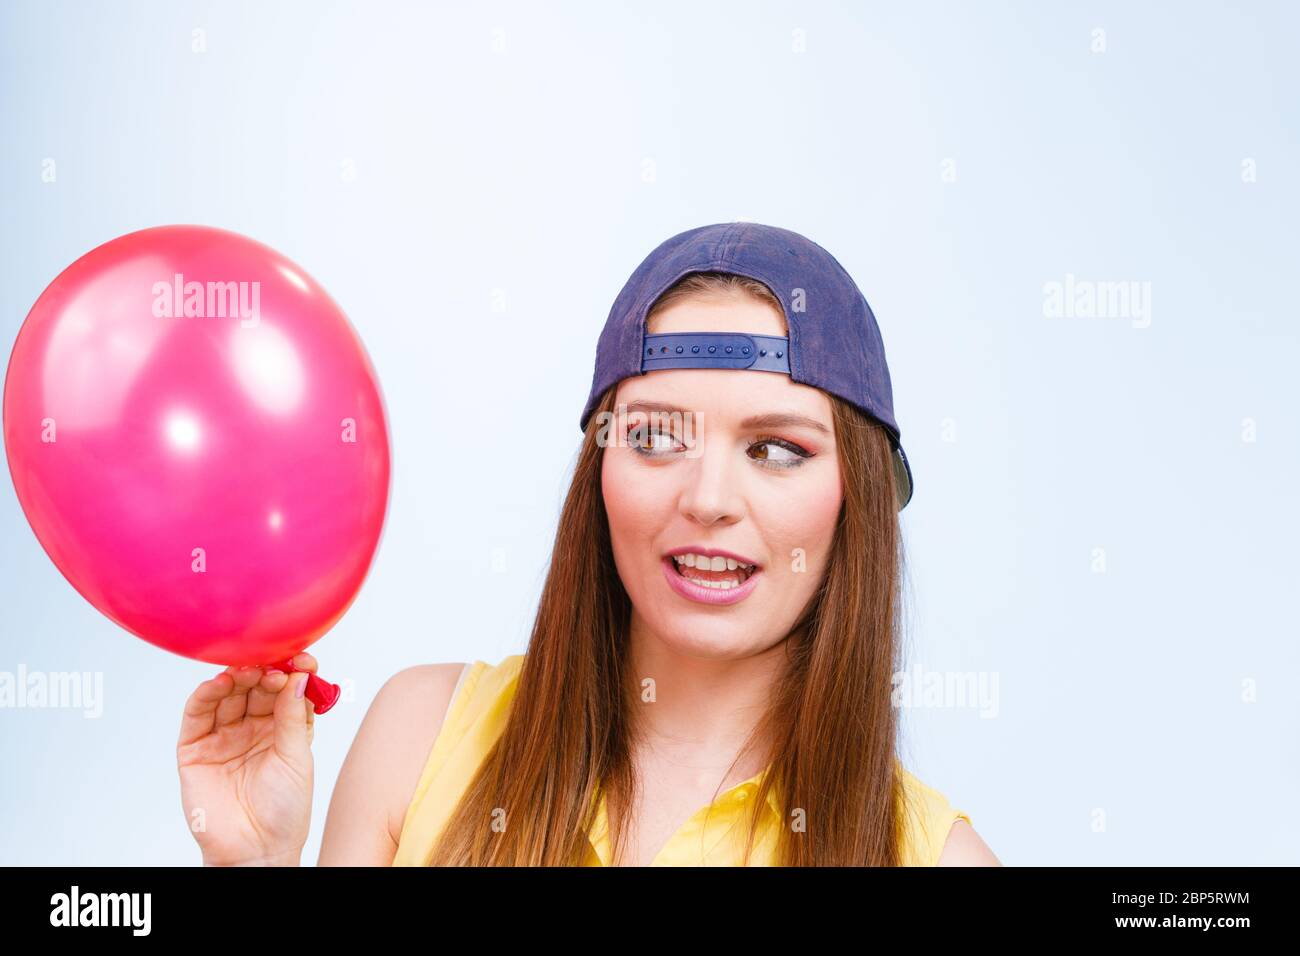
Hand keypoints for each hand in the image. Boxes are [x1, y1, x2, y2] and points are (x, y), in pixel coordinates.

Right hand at [177, 653, 318, 865]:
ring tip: (249, 670)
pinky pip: (196, 714)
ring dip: (236, 677)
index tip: (304, 659)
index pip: (283, 689)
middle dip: (264, 670)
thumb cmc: (285, 810)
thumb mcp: (298, 757)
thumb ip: (294, 717)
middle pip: (254, 687)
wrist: (258, 850)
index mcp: (280, 727)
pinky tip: (220, 683)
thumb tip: (299, 677)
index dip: (292, 672)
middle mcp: (250, 728)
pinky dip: (205, 694)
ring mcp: (222, 736)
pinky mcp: (195, 749)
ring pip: (226, 695)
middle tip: (273, 663)